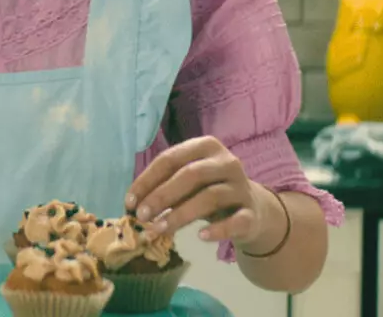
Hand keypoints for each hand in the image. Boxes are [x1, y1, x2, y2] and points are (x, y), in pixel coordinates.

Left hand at [126, 136, 269, 244]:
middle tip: (142, 216)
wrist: (253, 210)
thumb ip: (164, 187)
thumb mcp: (187, 184)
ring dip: (180, 214)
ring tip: (159, 229)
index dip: (147, 180)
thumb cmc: (209, 191)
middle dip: (162, 196)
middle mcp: (226, 162)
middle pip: (191, 175)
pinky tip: (200, 236)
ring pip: (210, 197)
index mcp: (206, 147)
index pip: (170, 159)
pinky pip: (236, 221)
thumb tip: (133, 204)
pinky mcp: (252, 212)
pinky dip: (218, 229)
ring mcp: (241, 186)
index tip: (129, 202)